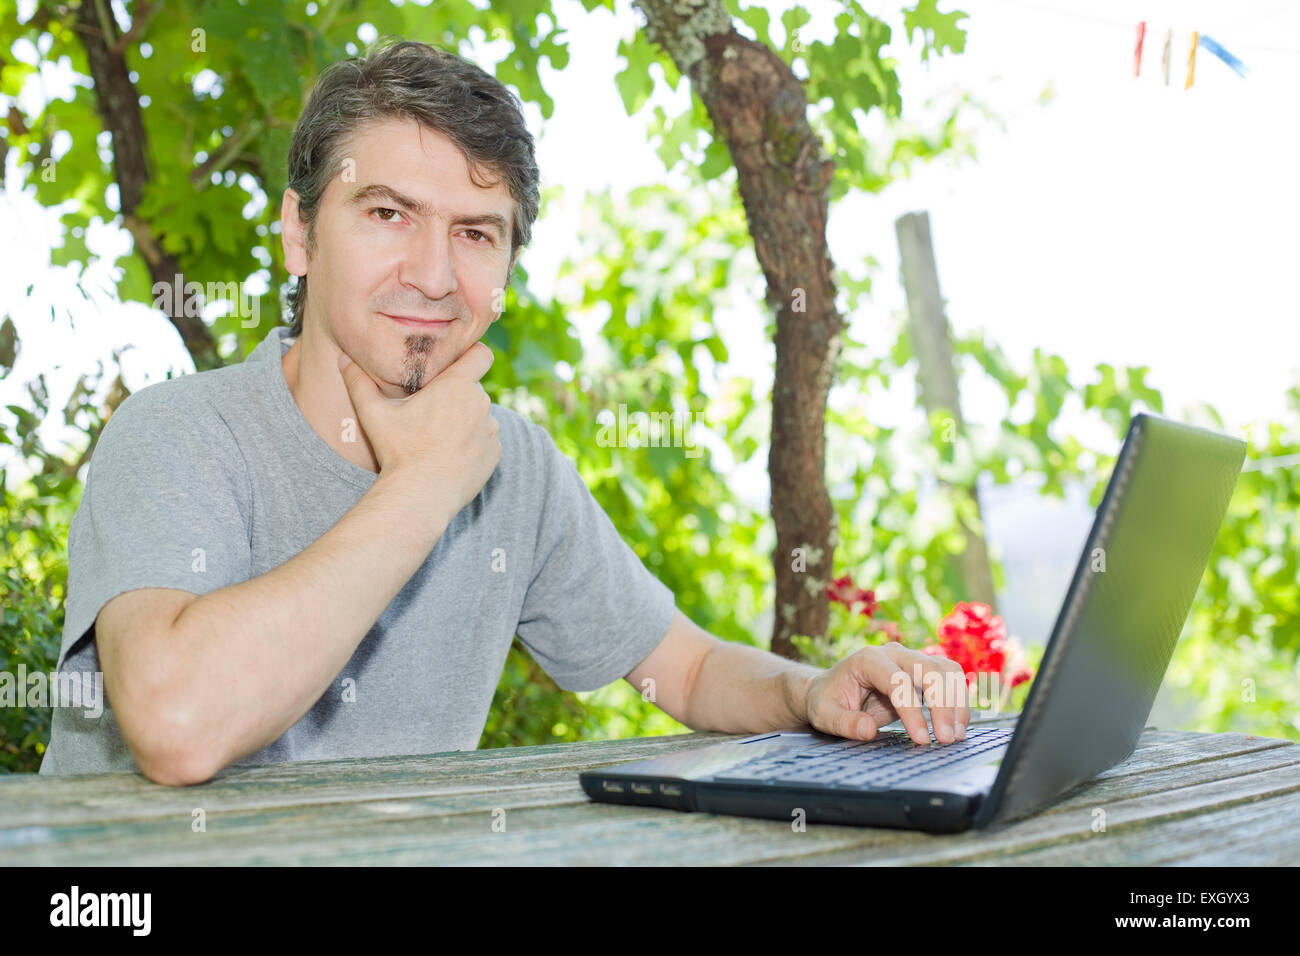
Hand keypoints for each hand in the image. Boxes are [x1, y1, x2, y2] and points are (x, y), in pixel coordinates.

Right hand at [338, 342, 500, 517]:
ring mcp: (491, 429)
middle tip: (431, 413)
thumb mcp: (373, 413)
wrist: (421, 495)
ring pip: (479, 416)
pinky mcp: (495, 453)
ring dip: (465, 421)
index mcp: (457, 385)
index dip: (472, 355)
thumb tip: (342, 359)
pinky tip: (450, 456)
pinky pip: (485, 440)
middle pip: (472, 389)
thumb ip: (359, 382)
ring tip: (438, 439)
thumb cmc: (398, 451)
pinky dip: (472, 444)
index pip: (481, 354)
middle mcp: (481, 403)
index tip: (457, 363)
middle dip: (456, 396)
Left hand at [802, 642, 970, 744]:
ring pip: (945, 671)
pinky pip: (949, 678)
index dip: (913, 711)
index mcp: (867, 659)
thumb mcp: (824, 714)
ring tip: (956, 735)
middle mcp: (893, 653)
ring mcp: (910, 658)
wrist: (830, 688)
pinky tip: (958, 724)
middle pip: (929, 670)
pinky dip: (958, 699)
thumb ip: (844, 722)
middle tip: (947, 739)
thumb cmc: (827, 700)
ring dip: (957, 702)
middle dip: (943, 705)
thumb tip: (868, 730)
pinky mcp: (922, 670)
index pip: (898, 681)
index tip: (921, 739)